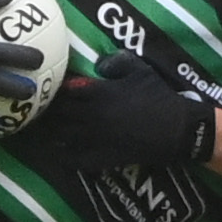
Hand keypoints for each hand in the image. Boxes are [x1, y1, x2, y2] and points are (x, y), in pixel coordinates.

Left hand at [21, 51, 215, 169]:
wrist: (178, 129)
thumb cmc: (160, 96)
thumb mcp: (141, 69)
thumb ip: (116, 62)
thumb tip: (97, 65)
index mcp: (98, 92)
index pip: (64, 90)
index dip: (55, 90)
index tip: (50, 90)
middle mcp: (91, 115)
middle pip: (58, 113)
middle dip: (49, 111)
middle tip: (43, 111)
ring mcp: (95, 138)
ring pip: (61, 136)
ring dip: (50, 132)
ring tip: (43, 131)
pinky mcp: (102, 157)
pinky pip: (74, 159)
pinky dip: (62, 156)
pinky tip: (57, 153)